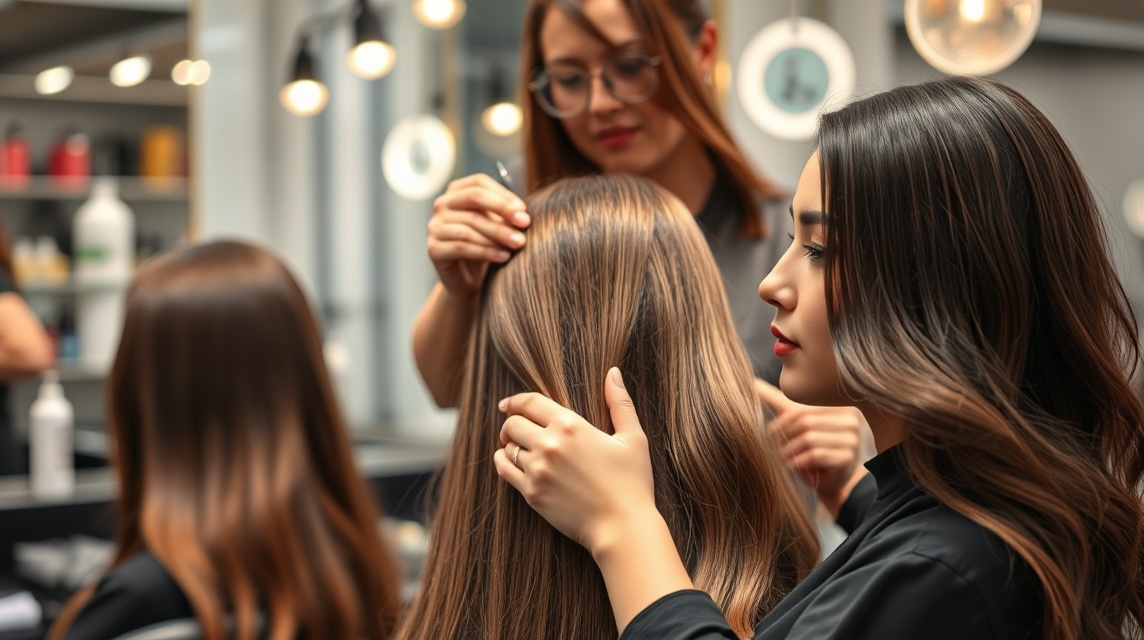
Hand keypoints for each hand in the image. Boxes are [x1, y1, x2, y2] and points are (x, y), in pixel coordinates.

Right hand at [427, 173, 529, 297]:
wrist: (467, 280)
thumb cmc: (484, 246)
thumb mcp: (496, 225)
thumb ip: (505, 215)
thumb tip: (521, 213)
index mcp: (456, 192)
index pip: (479, 183)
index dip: (503, 195)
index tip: (523, 210)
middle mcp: (442, 205)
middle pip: (474, 198)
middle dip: (502, 210)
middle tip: (525, 224)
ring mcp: (434, 226)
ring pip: (469, 225)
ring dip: (498, 234)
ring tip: (518, 244)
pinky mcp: (433, 248)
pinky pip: (461, 246)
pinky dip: (486, 251)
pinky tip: (503, 257)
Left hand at [493, 368, 657, 557]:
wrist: (623, 526)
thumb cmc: (632, 482)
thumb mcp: (633, 438)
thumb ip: (620, 402)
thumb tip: (613, 373)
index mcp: (571, 425)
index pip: (530, 403)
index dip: (515, 401)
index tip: (507, 405)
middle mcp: (549, 444)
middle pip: (513, 424)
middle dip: (511, 423)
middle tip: (514, 428)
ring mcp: (538, 470)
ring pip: (507, 447)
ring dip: (508, 444)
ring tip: (514, 446)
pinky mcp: (532, 494)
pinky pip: (504, 470)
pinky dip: (502, 462)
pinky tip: (508, 461)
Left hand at [755, 379, 867, 517]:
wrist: (835, 483)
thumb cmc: (814, 450)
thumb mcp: (798, 423)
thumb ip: (779, 402)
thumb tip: (752, 382)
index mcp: (839, 406)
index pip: (804, 408)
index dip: (783, 421)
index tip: (772, 433)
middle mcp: (850, 419)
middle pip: (806, 422)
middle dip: (786, 437)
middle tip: (778, 449)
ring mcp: (852, 438)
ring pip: (809, 438)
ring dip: (790, 450)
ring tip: (785, 458)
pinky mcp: (847, 457)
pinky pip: (815, 455)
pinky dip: (799, 461)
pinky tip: (794, 466)